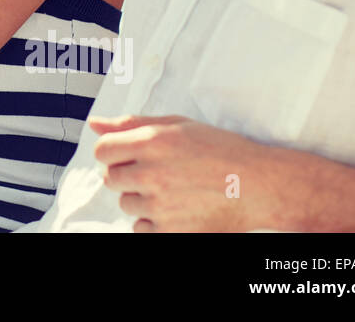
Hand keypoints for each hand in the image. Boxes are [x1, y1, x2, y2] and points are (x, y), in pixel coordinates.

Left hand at [90, 115, 282, 231]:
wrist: (261, 186)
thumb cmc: (221, 150)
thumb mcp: (177, 125)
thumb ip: (131, 124)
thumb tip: (94, 123)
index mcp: (153, 142)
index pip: (102, 150)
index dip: (112, 152)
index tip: (128, 154)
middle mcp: (153, 174)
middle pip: (110, 178)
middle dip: (126, 174)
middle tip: (155, 171)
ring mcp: (161, 206)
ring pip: (126, 203)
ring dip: (140, 198)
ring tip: (171, 189)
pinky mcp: (172, 231)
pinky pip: (140, 228)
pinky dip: (152, 221)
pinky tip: (175, 209)